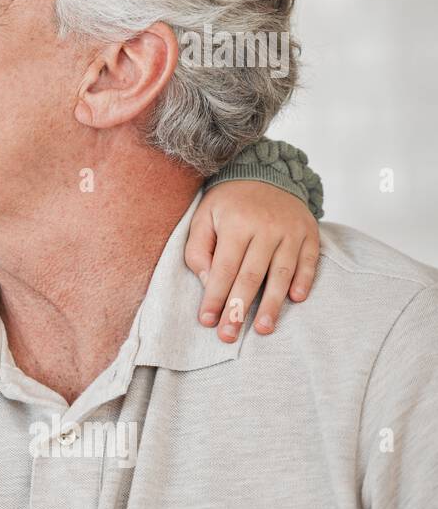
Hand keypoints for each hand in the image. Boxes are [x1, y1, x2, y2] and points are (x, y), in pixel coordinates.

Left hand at [185, 181, 319, 342]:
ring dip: (273, 304)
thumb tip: (207, 282)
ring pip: (282, 273)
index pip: (224, 268)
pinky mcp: (309, 232)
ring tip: (262, 329)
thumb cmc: (227, 204)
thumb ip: (198, 250)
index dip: (215, 296)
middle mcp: (265, 228)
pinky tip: (296, 300)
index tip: (207, 321)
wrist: (263, 172)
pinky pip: (309, 260)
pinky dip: (304, 281)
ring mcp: (291, 230)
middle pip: (251, 276)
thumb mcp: (202, 218)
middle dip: (239, 309)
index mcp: (236, 224)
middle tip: (229, 336)